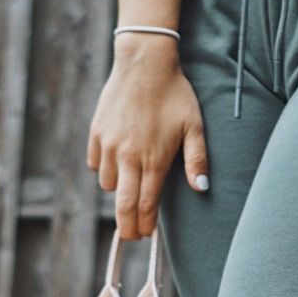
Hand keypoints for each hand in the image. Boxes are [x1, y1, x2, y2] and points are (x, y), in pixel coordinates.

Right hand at [87, 34, 209, 239]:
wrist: (144, 62)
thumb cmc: (175, 94)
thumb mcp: (194, 126)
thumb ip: (197, 160)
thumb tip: (201, 189)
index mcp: (153, 160)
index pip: (145, 206)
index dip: (145, 225)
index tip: (146, 234)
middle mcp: (127, 157)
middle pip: (122, 206)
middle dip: (127, 226)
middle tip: (131, 234)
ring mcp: (109, 146)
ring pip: (108, 185)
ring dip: (119, 190)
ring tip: (132, 182)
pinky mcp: (96, 134)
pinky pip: (97, 164)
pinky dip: (105, 169)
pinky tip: (118, 160)